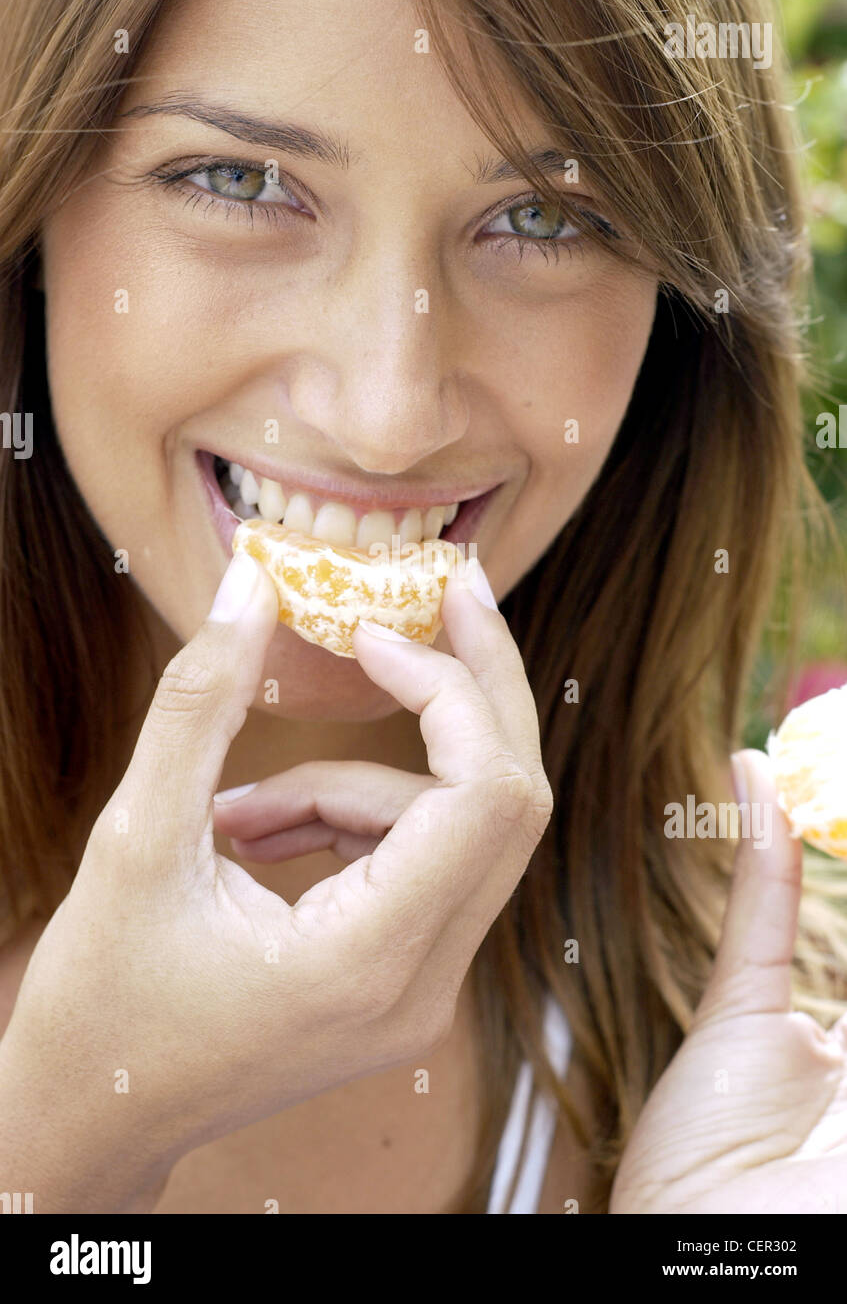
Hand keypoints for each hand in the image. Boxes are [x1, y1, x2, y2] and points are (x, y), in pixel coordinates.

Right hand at [2, 552, 552, 1206]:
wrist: (94, 1121)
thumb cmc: (101, 1002)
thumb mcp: (134, 840)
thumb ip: (198, 703)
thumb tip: (251, 587)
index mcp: (369, 960)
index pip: (487, 797)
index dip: (452, 690)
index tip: (373, 634)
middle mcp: (423, 986)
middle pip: (508, 802)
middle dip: (471, 689)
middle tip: (443, 593)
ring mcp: (422, 992)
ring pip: (451, 828)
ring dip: (356, 781)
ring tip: (234, 809)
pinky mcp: (403, 982)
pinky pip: (415, 862)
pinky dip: (348, 821)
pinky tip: (256, 833)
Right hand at [610, 749, 846, 1213]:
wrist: (719, 1281)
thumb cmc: (823, 1215)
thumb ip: (846, 983)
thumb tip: (839, 880)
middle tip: (842, 752)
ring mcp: (807, 1041)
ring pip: (827, 910)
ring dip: (824, 823)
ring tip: (827, 753)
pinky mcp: (735, 1030)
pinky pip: (752, 920)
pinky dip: (757, 844)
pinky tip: (752, 776)